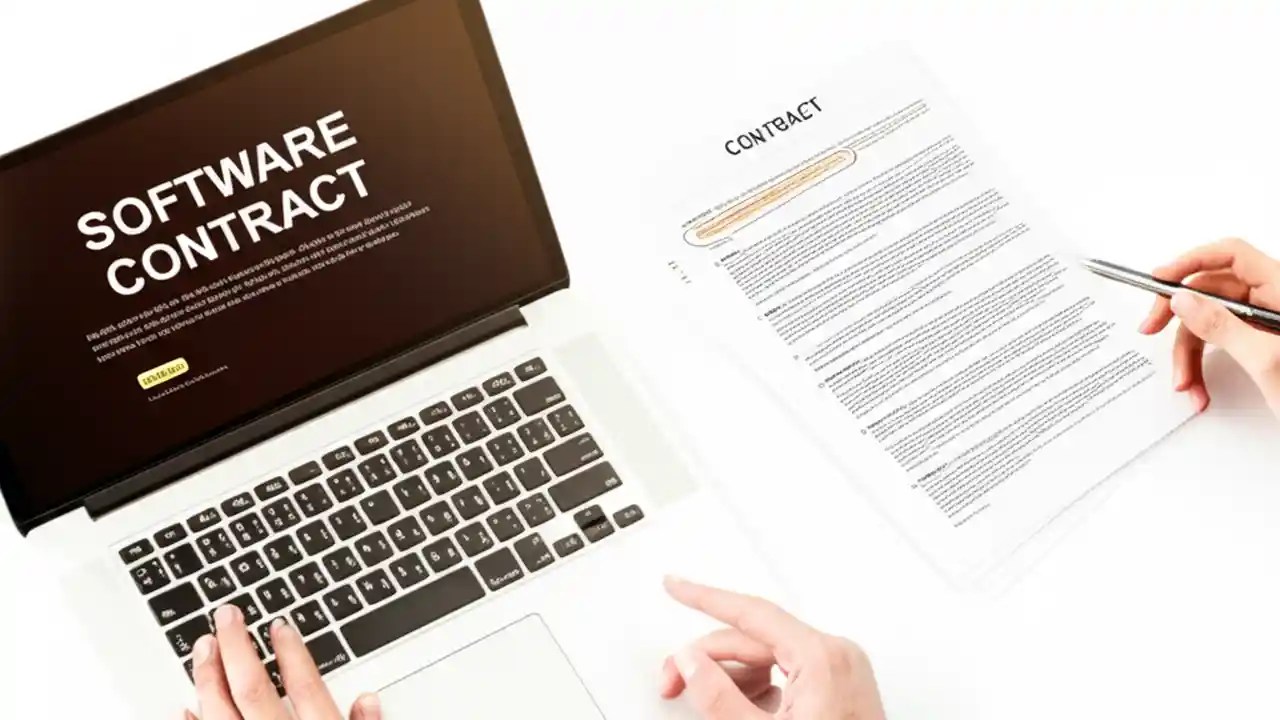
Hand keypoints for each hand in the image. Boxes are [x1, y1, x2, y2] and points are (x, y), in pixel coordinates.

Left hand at [185, 605, 378, 719]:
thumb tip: (369, 701)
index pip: (305, 687)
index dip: (291, 652)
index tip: (278, 626)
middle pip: (253, 690)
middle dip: (237, 649)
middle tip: (227, 617)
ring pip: (221, 713)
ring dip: (209, 677)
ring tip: (204, 646)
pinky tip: (183, 706)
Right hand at [659, 577, 886, 719]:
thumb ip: (719, 696)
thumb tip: (690, 662)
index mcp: (821, 657)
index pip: (750, 613)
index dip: (704, 597)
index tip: (676, 586)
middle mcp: (836, 656)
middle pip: (753, 640)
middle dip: (707, 659)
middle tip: (672, 684)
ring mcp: (841, 672)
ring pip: (768, 658)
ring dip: (732, 678)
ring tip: (709, 706)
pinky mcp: (840, 689)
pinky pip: (786, 675)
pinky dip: (758, 691)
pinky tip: (742, 711)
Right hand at [1138, 237, 1279, 414]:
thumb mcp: (1267, 360)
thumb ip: (1222, 327)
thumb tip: (1185, 300)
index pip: (1231, 255)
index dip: (1191, 262)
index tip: (1160, 280)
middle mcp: (1277, 299)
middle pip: (1214, 292)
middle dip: (1181, 320)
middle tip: (1153, 329)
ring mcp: (1271, 322)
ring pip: (1214, 323)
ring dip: (1191, 355)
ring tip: (1187, 383)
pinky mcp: (1266, 342)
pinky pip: (1225, 343)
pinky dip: (1207, 366)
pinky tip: (1202, 388)